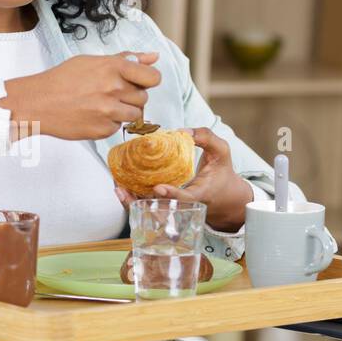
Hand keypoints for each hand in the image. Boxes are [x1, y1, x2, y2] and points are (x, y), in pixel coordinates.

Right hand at [0, 50, 161, 140]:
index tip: (141, 81)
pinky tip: (92, 115)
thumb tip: (154, 57)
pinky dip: (109, 122)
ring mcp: (109, 112)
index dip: (148, 80)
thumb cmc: (63, 79)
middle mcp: (114, 89)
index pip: (153, 78)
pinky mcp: (103, 130)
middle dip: (131, 96)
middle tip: (110, 93)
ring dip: (123, 110)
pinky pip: (118, 127)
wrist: (38, 102)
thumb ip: (126, 59)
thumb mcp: (93, 61)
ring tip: (102, 105)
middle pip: (143, 97)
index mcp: (114, 68)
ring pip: (134, 114)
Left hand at [113, 127, 253, 231]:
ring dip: (133, 202)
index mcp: (201, 195)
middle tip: (123, 189)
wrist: (224, 196)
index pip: (186, 198)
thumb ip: (207, 138)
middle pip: (161, 209)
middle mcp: (185, 206)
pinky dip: (134, 199)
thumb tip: (184, 130)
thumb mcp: (222, 152)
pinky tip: (121, 187)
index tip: (159, 188)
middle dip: (141, 202)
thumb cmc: (222, 172)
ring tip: (118, 188)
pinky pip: (148, 205)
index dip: (173, 195)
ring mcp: (175, 208)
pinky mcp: (167, 206)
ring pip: (150, 210)